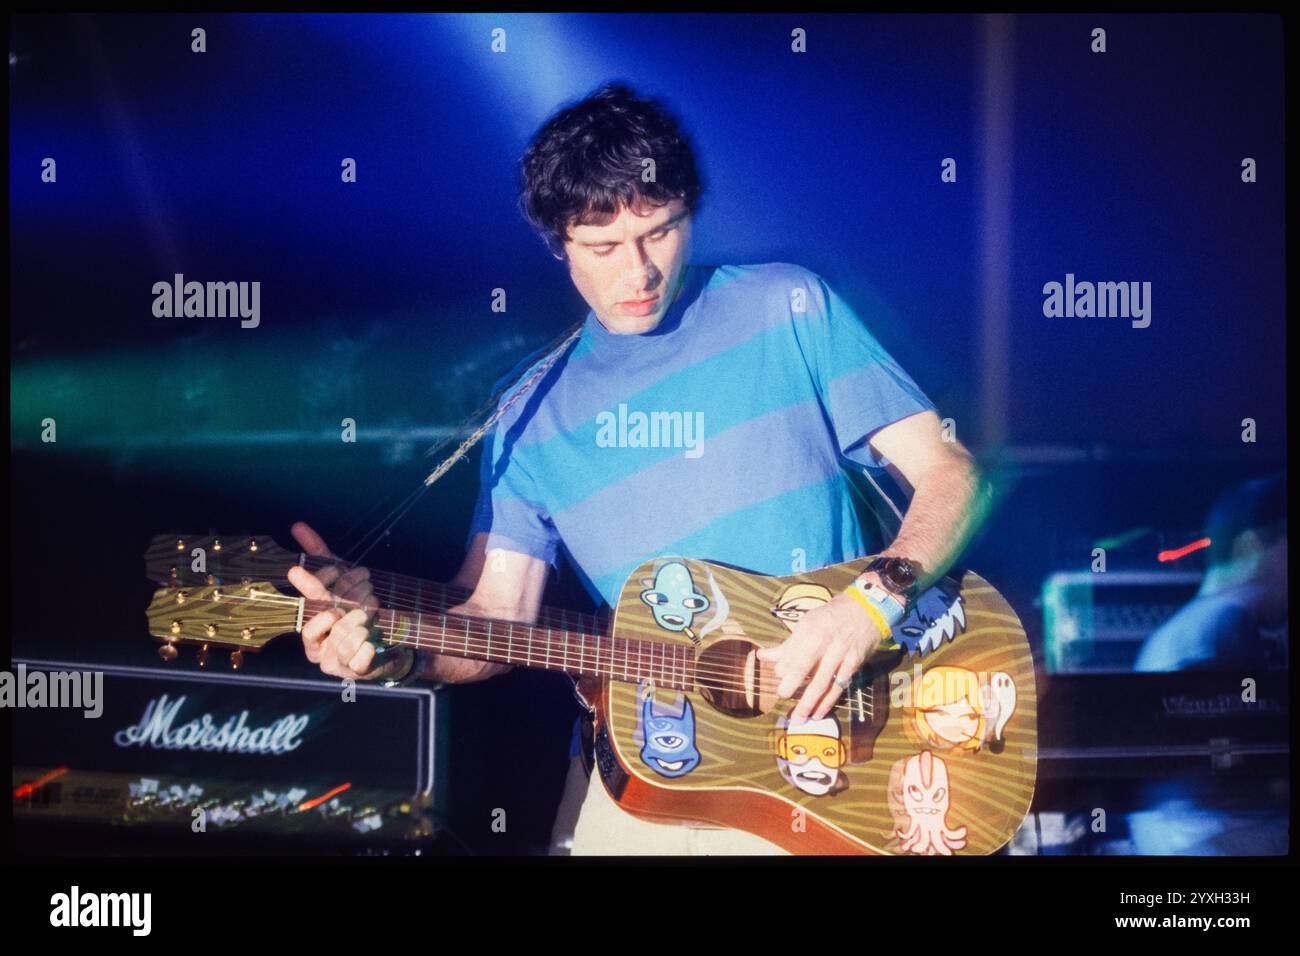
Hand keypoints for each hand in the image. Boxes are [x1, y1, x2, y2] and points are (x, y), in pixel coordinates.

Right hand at [285, 521, 413, 681]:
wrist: (388, 641)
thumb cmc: (356, 610)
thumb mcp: (340, 582)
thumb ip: (319, 557)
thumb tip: (297, 525)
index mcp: (310, 627)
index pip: (307, 610)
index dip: (320, 589)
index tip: (339, 570)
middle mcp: (319, 648)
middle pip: (330, 621)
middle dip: (350, 598)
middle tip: (368, 587)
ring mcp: (337, 662)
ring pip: (345, 640)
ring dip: (361, 620)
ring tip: (373, 610)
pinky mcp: (356, 672)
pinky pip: (360, 661)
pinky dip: (368, 647)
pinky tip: (374, 637)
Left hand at [755, 592, 880, 721]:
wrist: (866, 609)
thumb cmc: (830, 618)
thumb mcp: (806, 624)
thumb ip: (787, 645)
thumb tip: (762, 656)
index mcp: (808, 631)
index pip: (789, 655)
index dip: (781, 669)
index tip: (779, 677)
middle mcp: (823, 643)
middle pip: (803, 669)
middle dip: (790, 686)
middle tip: (782, 696)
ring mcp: (840, 655)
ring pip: (821, 683)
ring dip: (808, 703)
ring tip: (798, 718)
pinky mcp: (853, 664)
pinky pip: (839, 687)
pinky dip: (828, 702)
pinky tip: (818, 714)